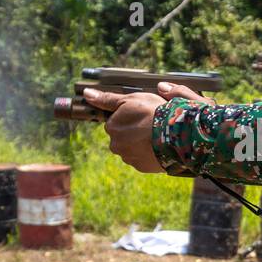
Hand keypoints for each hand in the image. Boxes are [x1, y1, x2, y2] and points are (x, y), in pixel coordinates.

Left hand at [83, 81, 213, 174]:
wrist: (175, 134)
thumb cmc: (153, 112)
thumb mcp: (130, 99)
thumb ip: (106, 98)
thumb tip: (86, 93)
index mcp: (111, 127)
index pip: (115, 122)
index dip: (130, 117)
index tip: (142, 115)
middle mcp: (115, 145)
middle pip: (122, 137)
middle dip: (133, 132)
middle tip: (150, 125)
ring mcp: (129, 158)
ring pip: (132, 149)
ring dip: (141, 144)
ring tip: (156, 136)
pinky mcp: (142, 167)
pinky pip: (143, 159)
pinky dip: (149, 153)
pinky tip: (158, 146)